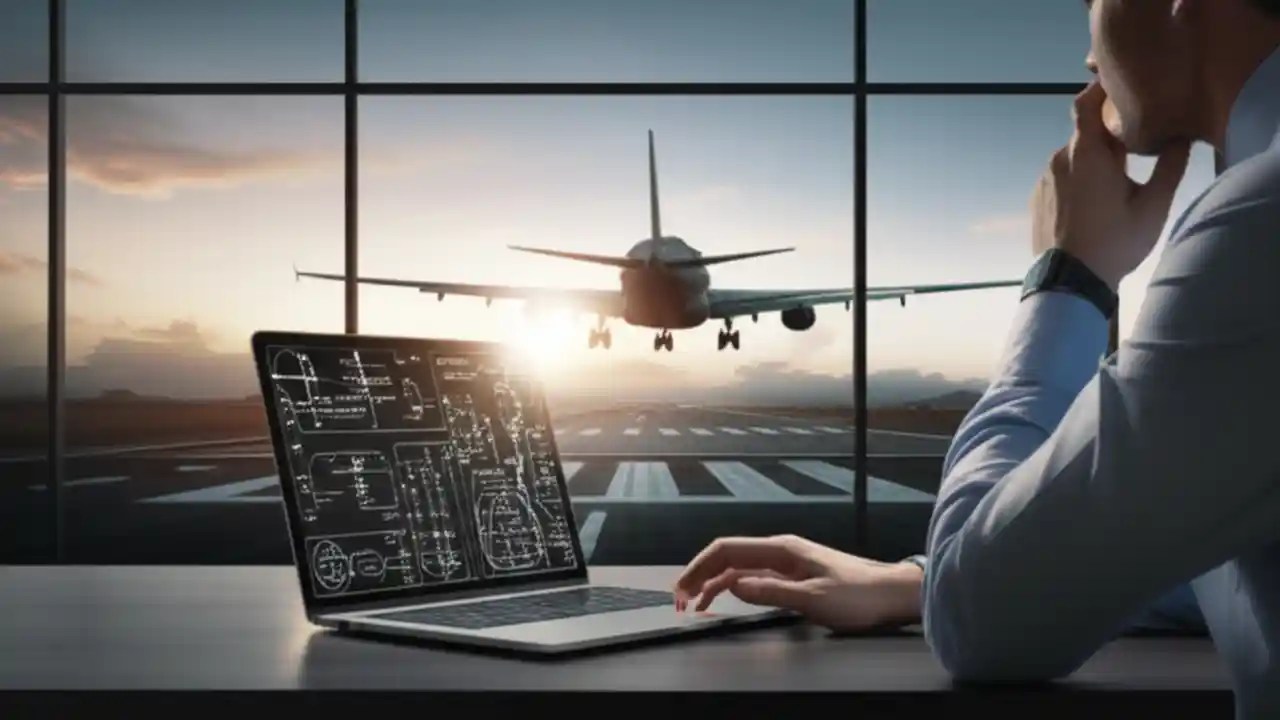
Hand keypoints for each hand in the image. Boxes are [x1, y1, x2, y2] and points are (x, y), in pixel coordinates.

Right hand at [672, 534, 924, 631]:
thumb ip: (770, 591)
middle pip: (728, 557)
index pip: (727, 549)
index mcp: (782, 549)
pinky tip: (724, 600)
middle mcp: (781, 552)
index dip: (699, 567)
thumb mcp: (813, 597)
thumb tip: (733, 585)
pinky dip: (733, 588)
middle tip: (679, 599)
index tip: (682, 587)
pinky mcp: (794, 578)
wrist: (892, 594)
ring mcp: (787, 564)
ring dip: (713, 584)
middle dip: (700, 575)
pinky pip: (754, 579)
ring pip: (738, 569)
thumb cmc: (860, 595)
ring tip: (694, 604)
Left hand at [1032, 80, 1191, 289]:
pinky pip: (1062, 178)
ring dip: (1094, 162)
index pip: (1085, 104)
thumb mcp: (1153, 205)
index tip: (1120, 88)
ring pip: (1074, 158)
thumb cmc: (1113, 242)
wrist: (1069, 281)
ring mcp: (1044, 180)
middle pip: (1085, 134)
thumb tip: (1182, 137)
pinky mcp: (1038, 199)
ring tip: (1118, 182)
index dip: (1101, 90)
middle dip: (1109, 137)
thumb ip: (1169, 165)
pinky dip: (1079, 180)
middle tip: (1136, 147)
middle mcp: (1058, 159)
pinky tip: (1095, 203)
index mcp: (1085, 152)